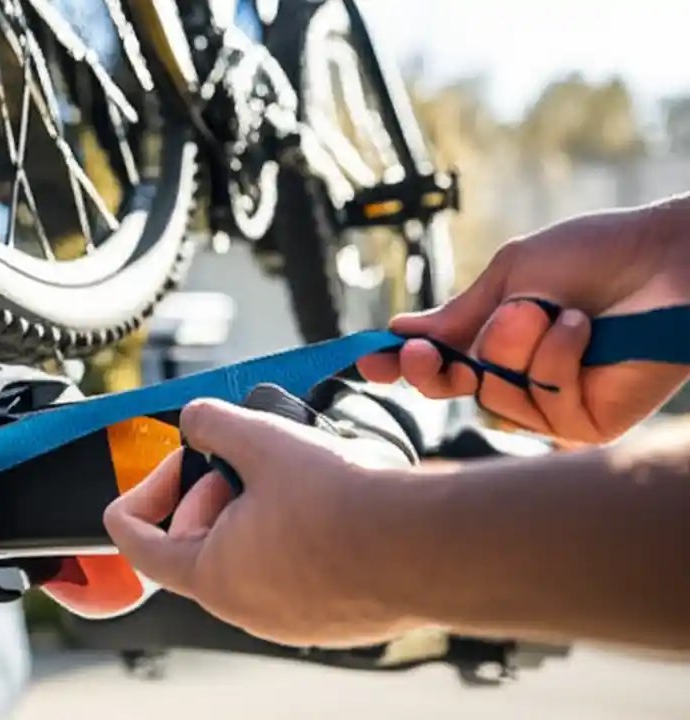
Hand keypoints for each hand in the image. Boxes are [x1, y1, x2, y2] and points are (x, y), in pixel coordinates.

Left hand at [103, 398, 415, 647]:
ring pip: (248, 557)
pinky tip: (331, 507)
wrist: (428, 544)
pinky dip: (297, 538)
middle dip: (211, 492)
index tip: (176, 461)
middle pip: (196, 542)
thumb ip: (212, 422)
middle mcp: (244, 610)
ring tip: (294, 477)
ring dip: (256, 512)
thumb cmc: (342, 499)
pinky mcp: (332, 621)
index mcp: (211, 575)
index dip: (140, 492)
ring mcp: (290, 621)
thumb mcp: (261, 438)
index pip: (136, 542)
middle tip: (248, 460)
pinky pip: (294, 575)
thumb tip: (195, 418)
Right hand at [357, 198, 689, 441]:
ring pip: (495, 394)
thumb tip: (399, 330)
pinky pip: (542, 400)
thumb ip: (457, 314)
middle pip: (454, 391)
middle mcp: (526, 380)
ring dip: (515, 343)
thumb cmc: (599, 255)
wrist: (668, 258)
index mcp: (504, 343)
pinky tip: (582, 327)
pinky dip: (556, 356)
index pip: (442, 365)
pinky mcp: (590, 424)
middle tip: (420, 356)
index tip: (368, 358)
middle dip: (433, 371)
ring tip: (551, 310)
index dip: (403, 364)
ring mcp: (557, 406)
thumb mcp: (511, 277)